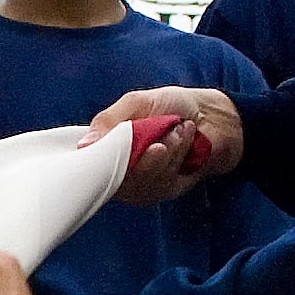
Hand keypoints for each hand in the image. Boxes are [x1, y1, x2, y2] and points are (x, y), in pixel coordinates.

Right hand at [91, 88, 240, 204]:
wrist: (210, 116)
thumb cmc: (172, 105)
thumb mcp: (137, 102)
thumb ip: (109, 121)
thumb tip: (83, 145)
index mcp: (104, 148)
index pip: (87, 168)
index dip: (97, 163)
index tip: (120, 146)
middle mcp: (118, 171)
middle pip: (114, 179)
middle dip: (144, 152)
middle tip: (160, 133)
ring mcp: (140, 184)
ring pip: (142, 179)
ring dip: (166, 150)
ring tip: (177, 130)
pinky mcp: (162, 192)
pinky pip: (162, 183)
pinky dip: (177, 157)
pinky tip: (185, 141)